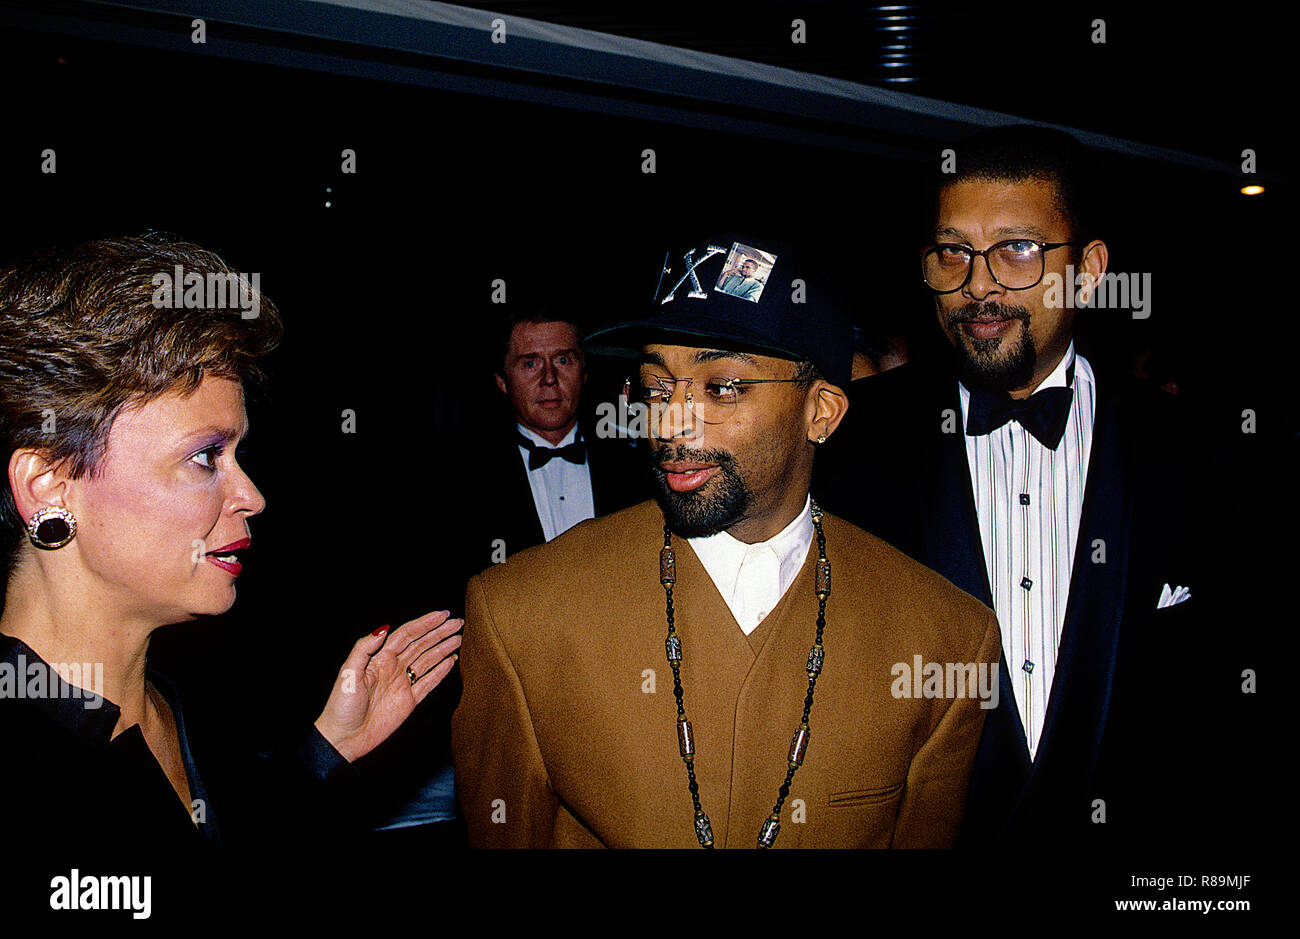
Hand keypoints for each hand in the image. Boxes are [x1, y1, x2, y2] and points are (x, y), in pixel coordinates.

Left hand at [313, 610, 462, 762]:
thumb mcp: (348, 673)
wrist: (344, 738)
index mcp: (380, 658)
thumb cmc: (341, 706)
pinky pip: (429, 682)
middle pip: (421, 645)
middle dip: (439, 633)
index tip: (442, 615)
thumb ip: (364, 649)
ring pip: (428, 661)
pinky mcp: (409, 701)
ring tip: (459, 639)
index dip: (425, 624)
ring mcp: (403, 684)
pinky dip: (441, 672)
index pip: (407, 635)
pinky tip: (451, 661)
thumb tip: (383, 628)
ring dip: (443, 649)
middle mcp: (393, 667)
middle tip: (457, 623)